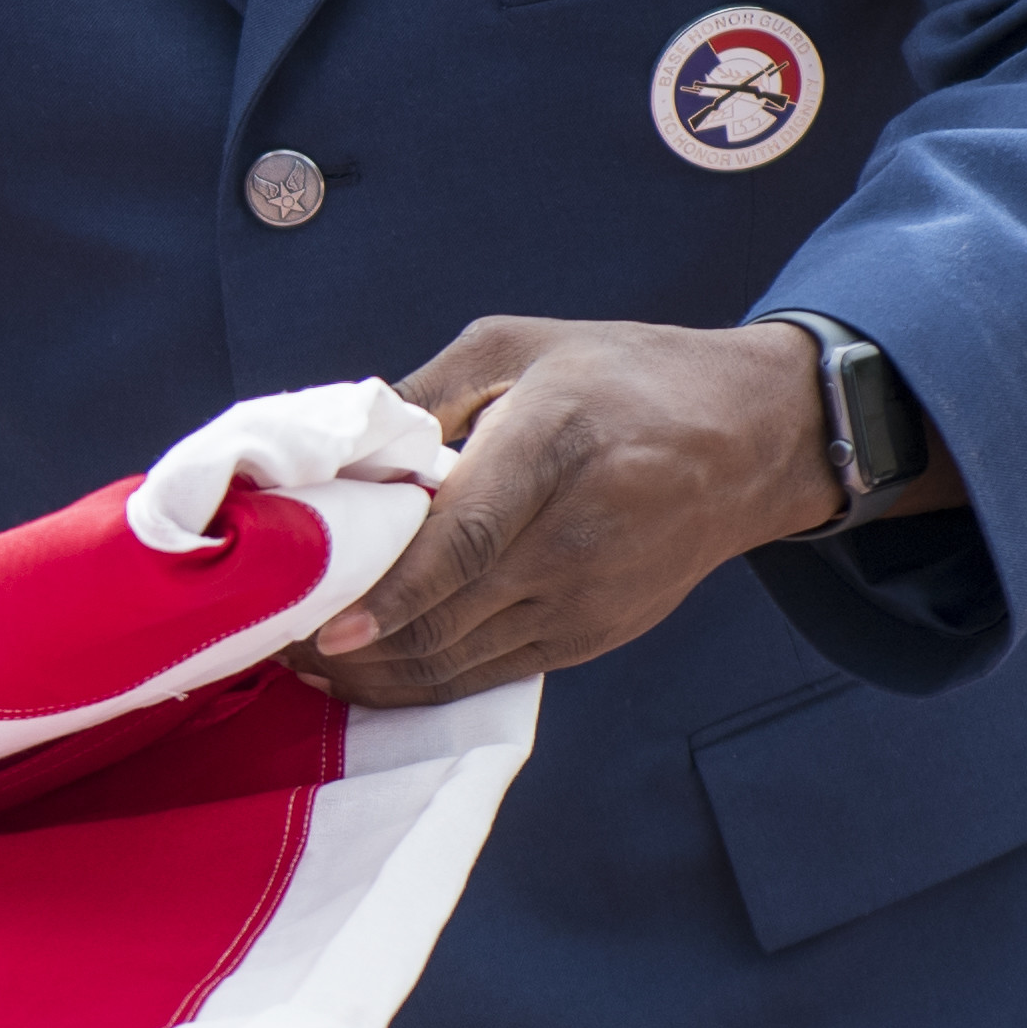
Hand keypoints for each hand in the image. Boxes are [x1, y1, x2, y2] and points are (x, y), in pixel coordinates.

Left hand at [305, 315, 902, 704]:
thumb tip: (338, 451)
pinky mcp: (598, 636)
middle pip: (453, 615)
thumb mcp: (520, 345)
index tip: (321, 623)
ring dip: (381, 676)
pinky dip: (428, 682)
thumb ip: (423, 392)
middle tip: (274, 643)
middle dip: (357, 646)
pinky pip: (497, 674)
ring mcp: (594, 598)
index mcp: (558, 442)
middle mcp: (580, 533)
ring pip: (467, 661)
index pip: (463, 539)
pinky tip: (375, 670)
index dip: (388, 593)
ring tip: (306, 664)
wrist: (752, 438)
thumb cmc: (624, 375)